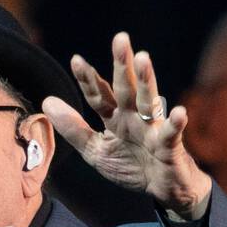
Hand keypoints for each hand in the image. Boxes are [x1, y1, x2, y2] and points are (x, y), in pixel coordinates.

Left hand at [42, 31, 211, 213]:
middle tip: (120, 38)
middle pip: (126, 89)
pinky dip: (175, 124)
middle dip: (122, 65)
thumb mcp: (96, 150)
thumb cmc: (131, 165)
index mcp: (115, 118)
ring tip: (143, 59)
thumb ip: (74, 128)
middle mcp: (134, 117)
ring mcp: (152, 129)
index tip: (77, 61)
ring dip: (146, 81)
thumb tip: (47, 101)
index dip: (88, 80)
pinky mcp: (170, 146)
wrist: (162, 188)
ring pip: (149, 102)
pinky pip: (171, 134)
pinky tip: (179, 112)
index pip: (99, 96)